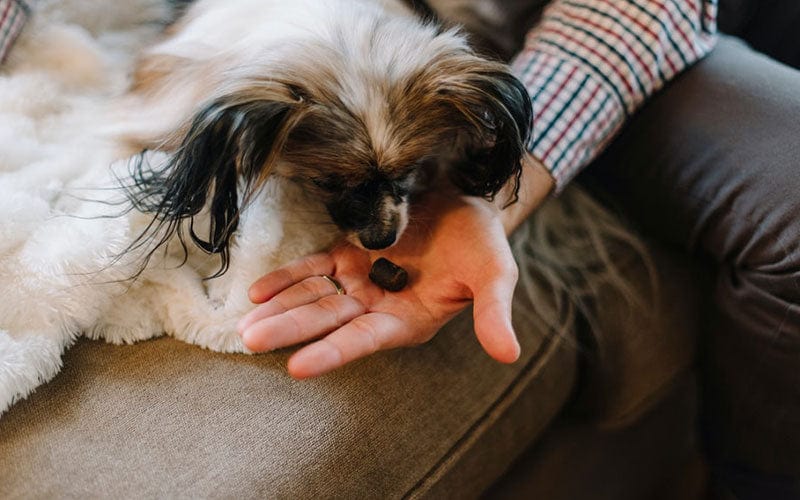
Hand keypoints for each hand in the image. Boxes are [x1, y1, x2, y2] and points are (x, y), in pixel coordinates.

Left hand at [237, 191, 521, 378]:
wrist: (466, 200)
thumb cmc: (482, 241)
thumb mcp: (494, 275)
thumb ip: (493, 313)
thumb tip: (509, 355)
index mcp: (408, 318)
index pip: (365, 339)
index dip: (333, 351)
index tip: (298, 367)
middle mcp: (377, 304)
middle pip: (328, 320)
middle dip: (291, 331)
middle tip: (251, 341)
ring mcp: (359, 278)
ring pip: (314, 297)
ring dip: (280, 309)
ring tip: (244, 325)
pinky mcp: (347, 252)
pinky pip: (313, 267)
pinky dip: (287, 278)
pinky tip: (258, 293)